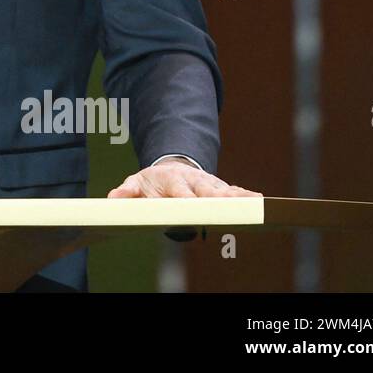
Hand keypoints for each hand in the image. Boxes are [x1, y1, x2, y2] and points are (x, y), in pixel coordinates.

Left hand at [107, 158, 260, 197]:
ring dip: (236, 197)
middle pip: (206, 190)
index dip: (185, 198)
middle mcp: (193, 180)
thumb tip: (113, 197)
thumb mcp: (136, 182)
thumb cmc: (151, 181)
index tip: (190, 205)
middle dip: (215, 198)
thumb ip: (127, 190)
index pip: (180, 191)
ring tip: (251, 202)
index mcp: (172, 179)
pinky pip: (234, 191)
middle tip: (225, 205)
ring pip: (224, 190)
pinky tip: (258, 200)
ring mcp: (208, 183)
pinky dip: (245, 195)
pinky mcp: (220, 188)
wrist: (168, 167)